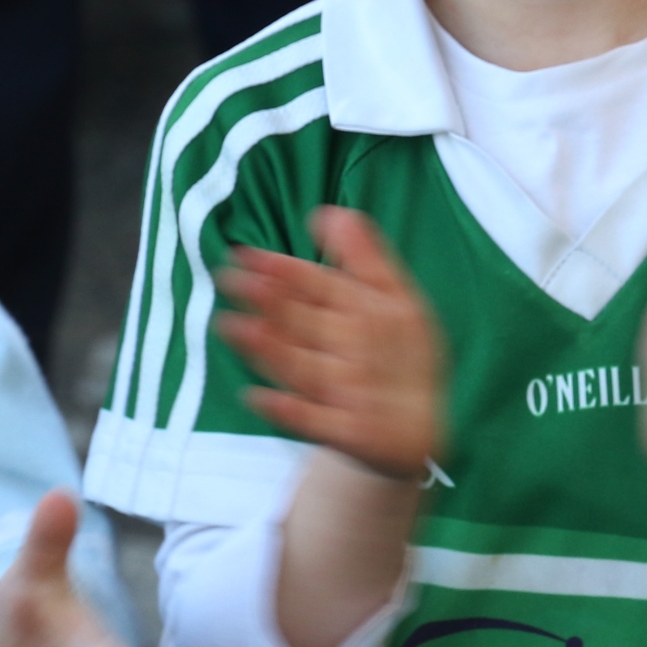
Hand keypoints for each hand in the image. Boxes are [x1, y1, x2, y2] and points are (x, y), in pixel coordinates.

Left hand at [216, 205, 444, 479]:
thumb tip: (331, 211)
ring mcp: (355, 394)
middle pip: (308, 322)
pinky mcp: (349, 434)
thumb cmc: (400, 352)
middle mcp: (364, 350)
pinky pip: (315, 421)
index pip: (323, 285)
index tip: (245, 254)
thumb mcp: (398, 298)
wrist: (420, 428)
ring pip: (306, 367)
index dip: (284, 269)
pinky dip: (288, 411)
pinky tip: (255, 396)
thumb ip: (365, 257)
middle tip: (226, 279)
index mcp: (376, 312)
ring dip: (269, 348)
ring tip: (230, 326)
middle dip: (268, 300)